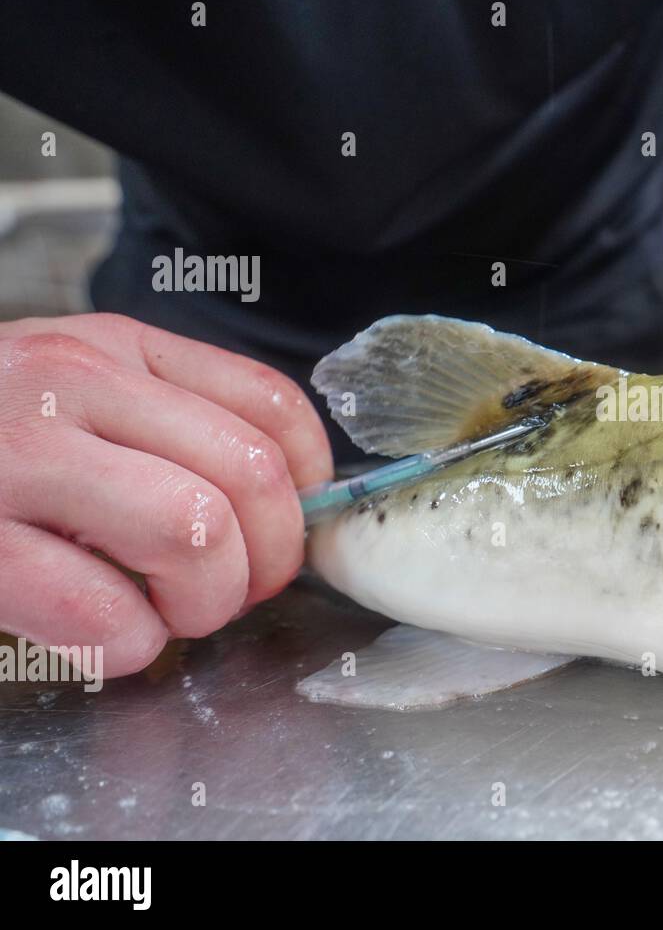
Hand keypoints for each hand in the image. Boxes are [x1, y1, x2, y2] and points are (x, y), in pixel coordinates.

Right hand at [0, 314, 332, 675]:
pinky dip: (127, 644)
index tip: (287, 533)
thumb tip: (286, 501)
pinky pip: (100, 610)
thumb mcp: (73, 388)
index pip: (270, 406)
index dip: (305, 489)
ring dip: (204, 603)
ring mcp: (13, 453)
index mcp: (113, 347)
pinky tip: (107, 639)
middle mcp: (69, 382)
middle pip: (250, 478)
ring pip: (193, 533)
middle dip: (266, 562)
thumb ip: (168, 421)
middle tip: (234, 592)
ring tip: (170, 615)